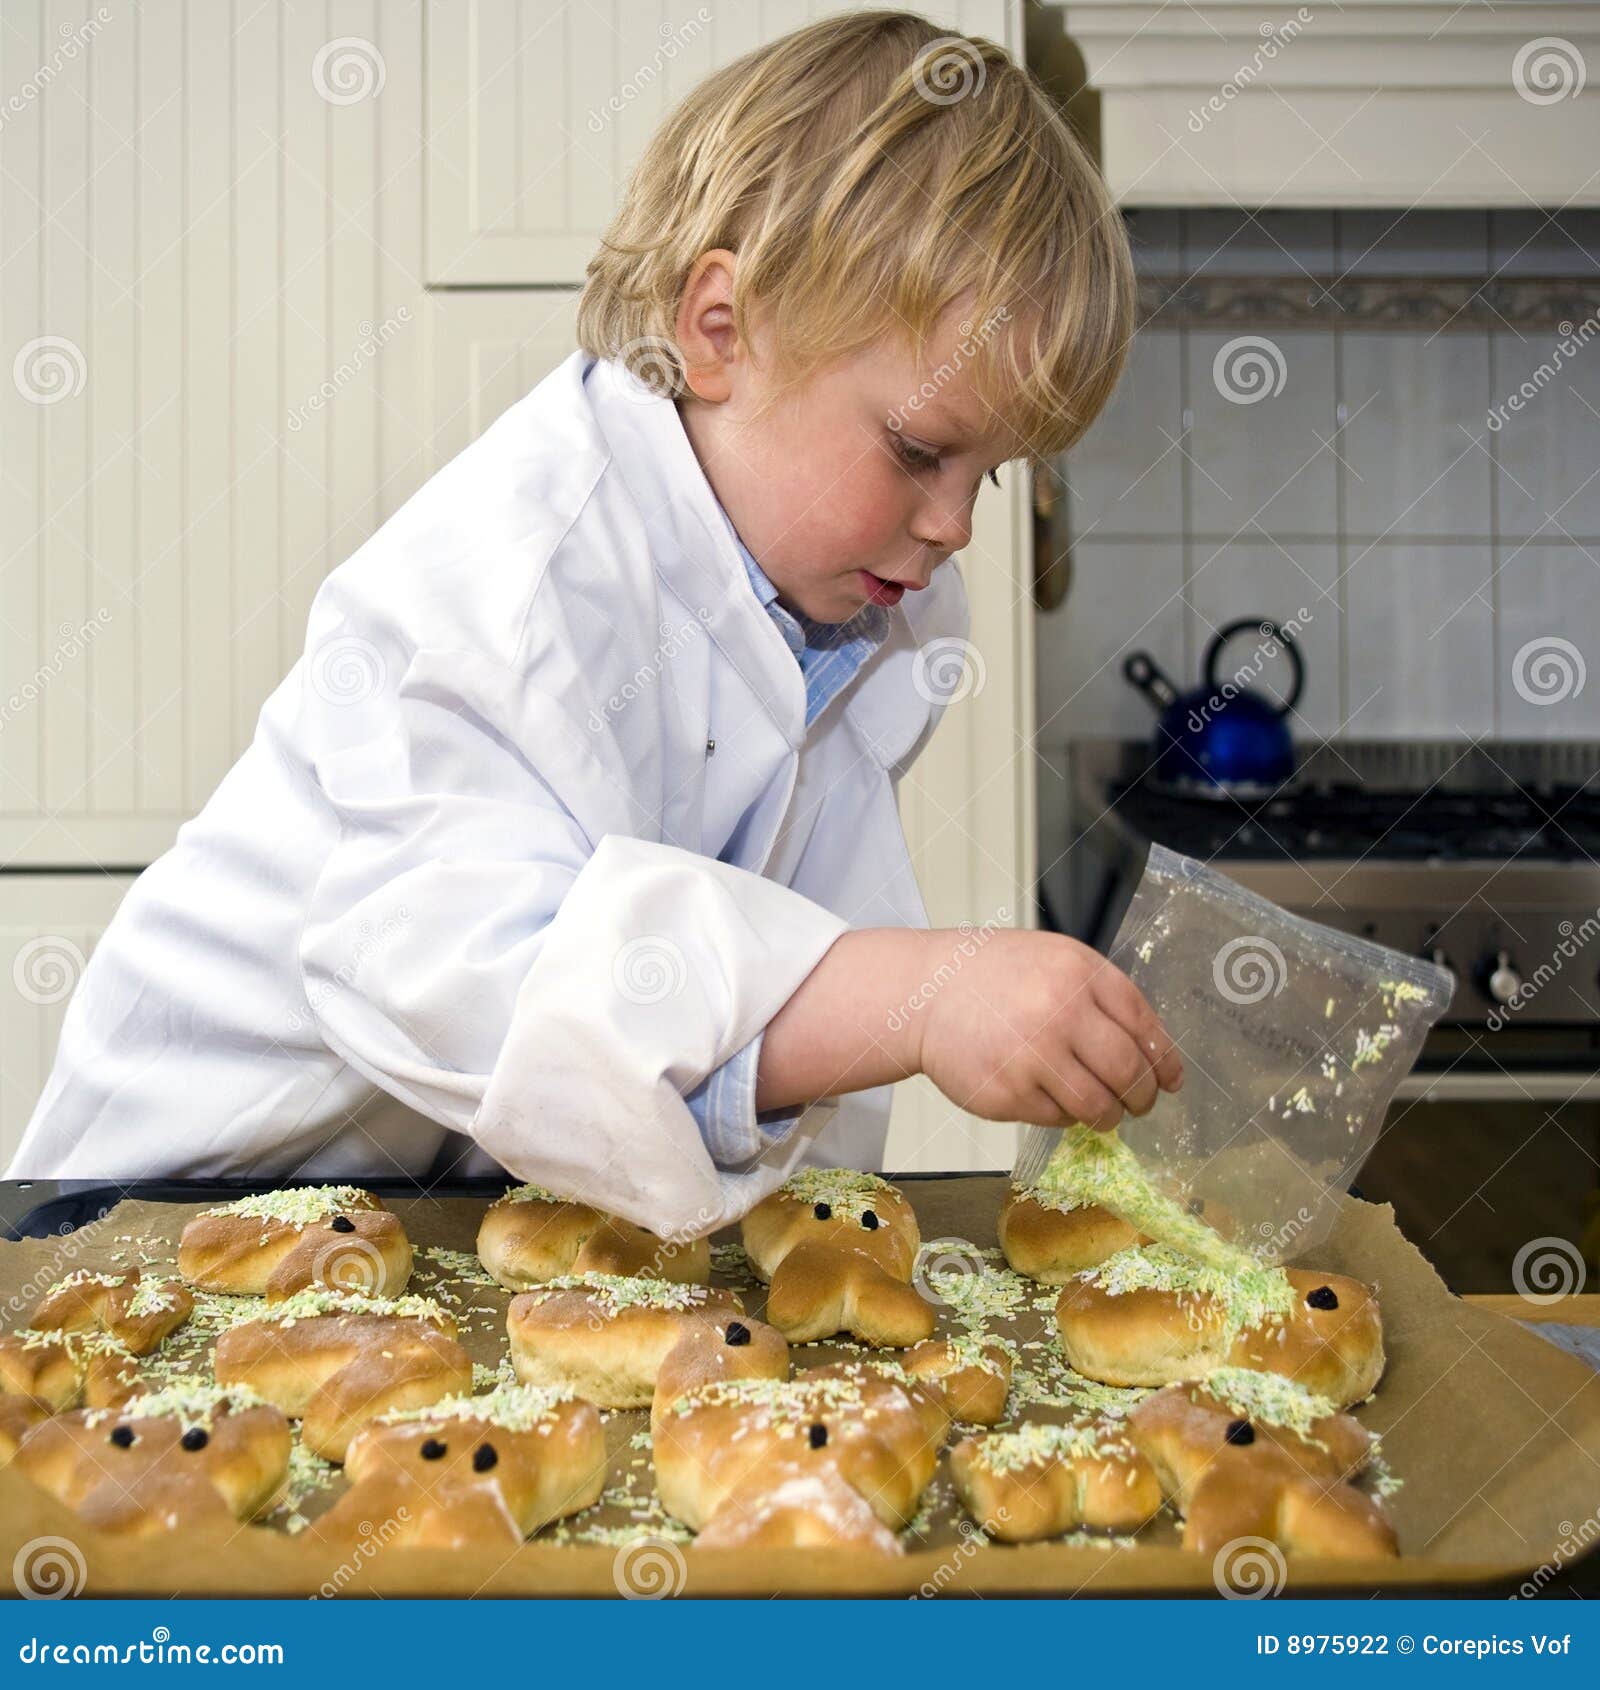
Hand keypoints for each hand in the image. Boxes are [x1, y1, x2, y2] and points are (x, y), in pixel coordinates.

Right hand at [911, 929, 1181, 1130]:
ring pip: (1097, 1106)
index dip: (1166, 1061)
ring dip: (1109, 1115)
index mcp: (1079, 973)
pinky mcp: (1007, 1094)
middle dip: (1143, 1096)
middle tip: (1141, 1103)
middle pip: (1128, 1072)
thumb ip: (1102, 996)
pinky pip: (1057, 1118)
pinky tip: (1051, 1097)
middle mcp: (1059, 1011)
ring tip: (1103, 1112)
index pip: (1144, 1026)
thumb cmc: (994, 976)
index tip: (1172, 1081)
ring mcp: (1032, 1056)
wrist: (925, 992)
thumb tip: (1153, 1053)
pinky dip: (1064, 1115)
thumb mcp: (1055, 961)